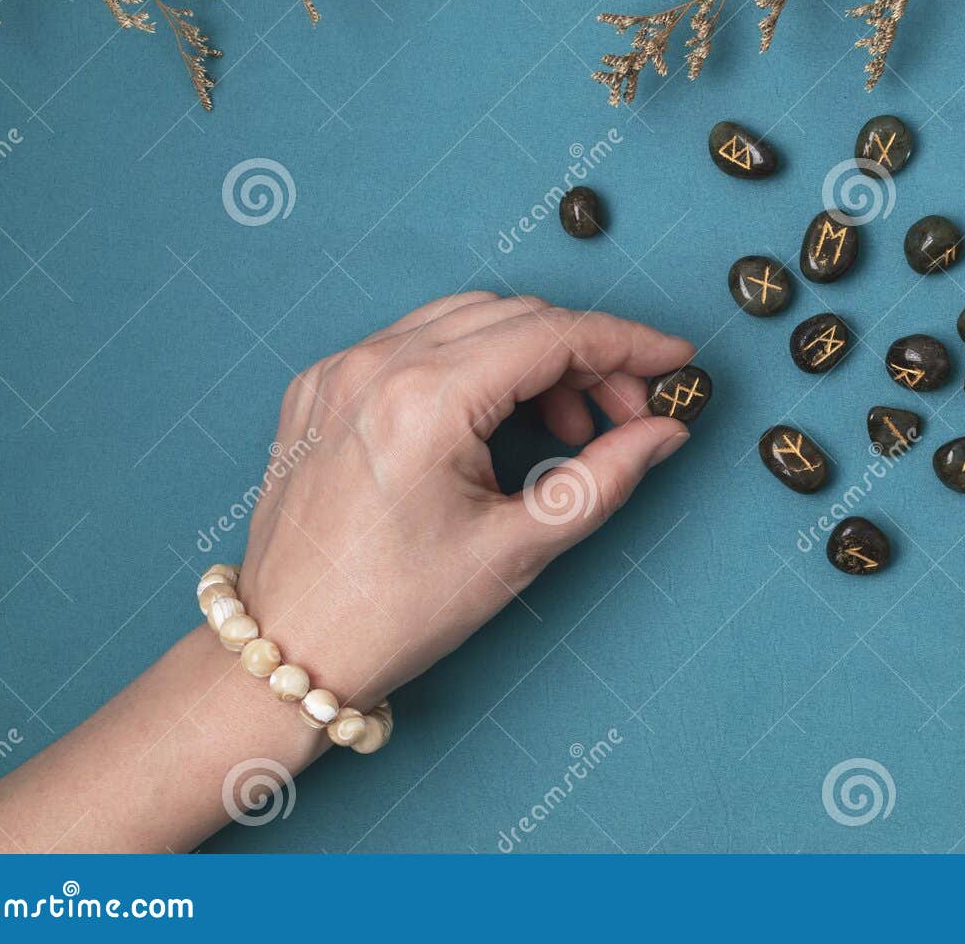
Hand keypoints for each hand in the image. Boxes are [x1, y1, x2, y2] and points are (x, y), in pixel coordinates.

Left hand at [233, 292, 695, 707]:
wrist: (289, 648)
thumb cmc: (396, 612)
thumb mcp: (517, 548)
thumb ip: (603, 479)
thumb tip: (663, 433)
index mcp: (425, 401)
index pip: (554, 336)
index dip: (628, 343)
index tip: (675, 361)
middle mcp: (376, 365)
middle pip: (516, 316)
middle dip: (587, 355)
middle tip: (629, 413)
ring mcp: (340, 369)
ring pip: (467, 317)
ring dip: (533, 354)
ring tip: (568, 428)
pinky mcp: (320, 384)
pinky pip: (415, 339)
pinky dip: (473, 361)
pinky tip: (497, 417)